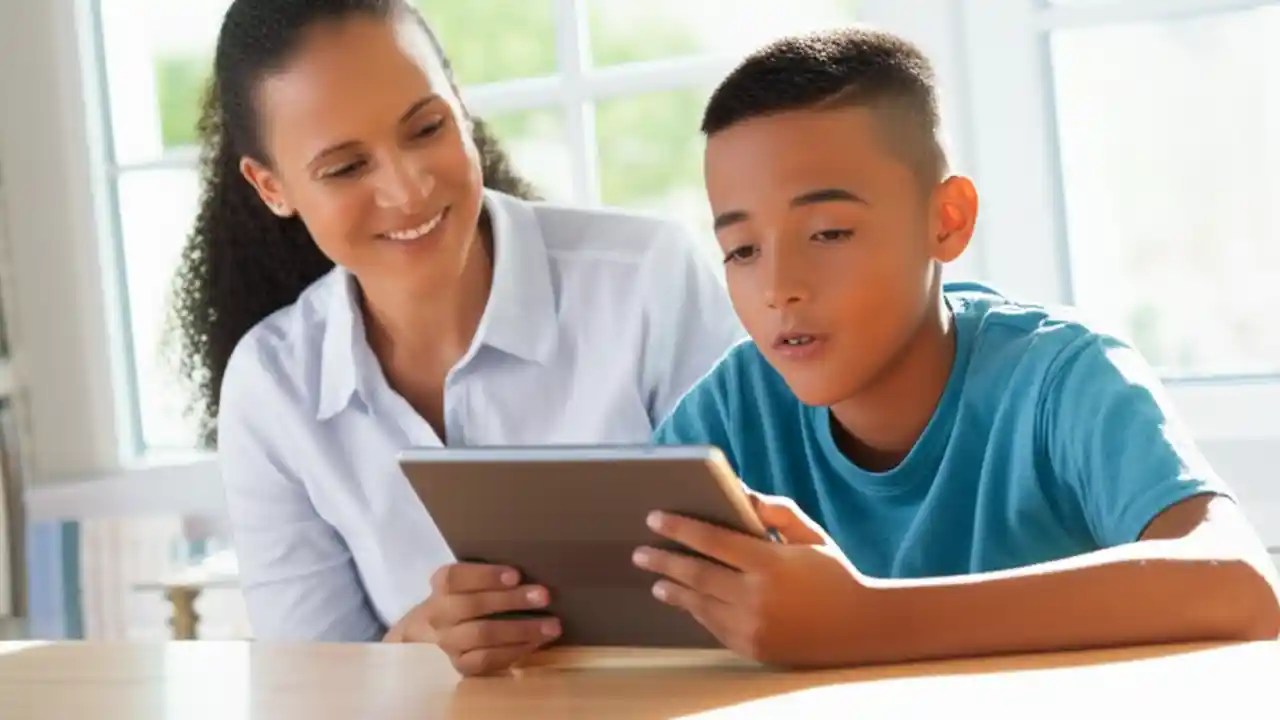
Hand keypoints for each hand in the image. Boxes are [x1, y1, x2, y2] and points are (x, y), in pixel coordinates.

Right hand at [383, 563, 561, 675]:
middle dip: (511, 600)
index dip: (485, 576)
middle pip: (472, 606)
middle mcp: (439, 614)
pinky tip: (536, 642)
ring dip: (520, 630)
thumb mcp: (468, 581)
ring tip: (551, 625)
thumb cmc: (465, 597)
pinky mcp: (459, 665)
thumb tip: (532, 565)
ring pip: (482, 636)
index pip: (454, 577)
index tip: (516, 574)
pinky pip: (487, 660)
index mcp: (441, 586)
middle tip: (544, 596)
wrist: (435, 633)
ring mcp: (447, 643)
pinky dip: (514, 651)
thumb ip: (489, 574)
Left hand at [632, 493, 877, 667]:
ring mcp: (752, 626)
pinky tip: (687, 601)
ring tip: (656, 581)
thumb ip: (777, 511)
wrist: (861, 628)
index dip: (679, 528)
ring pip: (699, 605)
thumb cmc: (834, 574)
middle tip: (640, 552)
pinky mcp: (752, 648)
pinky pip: (714, 627)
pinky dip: (697, 612)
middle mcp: (756, 597)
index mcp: (770, 563)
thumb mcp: (811, 535)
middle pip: (696, 575)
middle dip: (663, 561)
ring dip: (673, 591)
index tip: (654, 519)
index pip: (712, 540)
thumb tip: (741, 492)